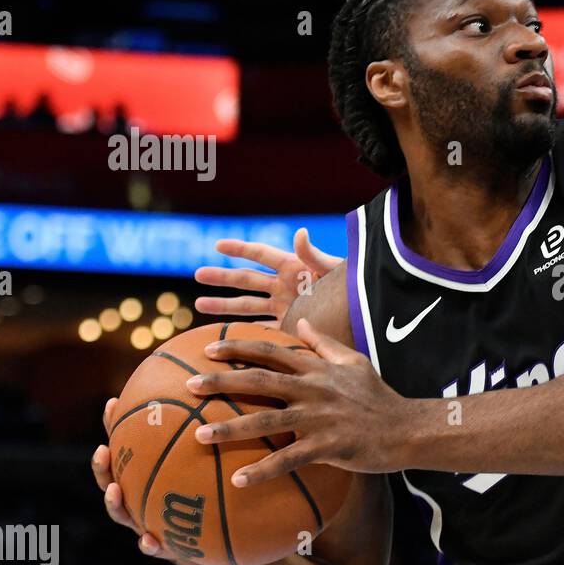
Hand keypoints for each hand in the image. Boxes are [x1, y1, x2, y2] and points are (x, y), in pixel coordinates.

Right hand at [91, 398, 221, 564]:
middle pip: (114, 479)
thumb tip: (233, 397)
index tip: (113, 403)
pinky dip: (148, 545)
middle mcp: (145, 497)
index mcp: (154, 474)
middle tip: (101, 451)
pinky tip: (148, 540)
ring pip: (123, 513)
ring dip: (114, 503)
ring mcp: (150, 523)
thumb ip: (222, 439)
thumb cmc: (226, 494)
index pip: (130, 446)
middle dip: (103, 466)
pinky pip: (154, 547)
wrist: (230, 540)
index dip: (116, 426)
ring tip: (114, 492)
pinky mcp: (166, 548)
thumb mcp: (224, 464)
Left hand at [186, 318, 410, 484]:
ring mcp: (320, 419)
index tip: (207, 348)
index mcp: (317, 369)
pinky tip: (238, 480)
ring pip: (267, 421)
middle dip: (222, 382)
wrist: (407, 429)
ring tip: (200, 434)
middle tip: (188, 385)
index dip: (238, 347)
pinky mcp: (328, 447)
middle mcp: (314, 390)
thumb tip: (301, 324)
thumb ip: (324, 344)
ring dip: (231, 428)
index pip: (271, 351)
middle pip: (259, 381)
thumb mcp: (355, 362)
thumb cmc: (379, 397)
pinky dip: (263, 471)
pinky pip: (289, 460)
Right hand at [194, 228, 342, 328]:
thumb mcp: (334, 270)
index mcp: (294, 267)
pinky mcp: (288, 326)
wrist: (365, 316)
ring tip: (199, 304)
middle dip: (222, 277)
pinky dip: (243, 330)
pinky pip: (260, 327)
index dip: (240, 249)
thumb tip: (299, 232)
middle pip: (247, 279)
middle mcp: (284, 286)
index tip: (217, 245)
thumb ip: (315, 255)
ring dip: (223, 305)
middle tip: (198, 275)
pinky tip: (223, 332)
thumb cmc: (353, 288)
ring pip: (247, 305)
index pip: (261, 254)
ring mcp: (284, 307)